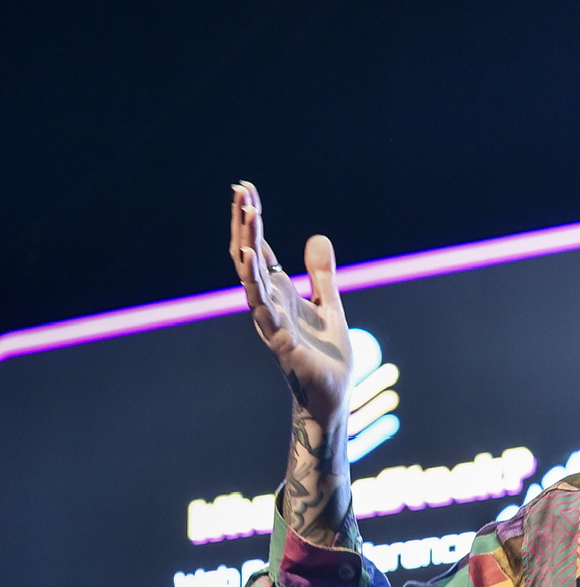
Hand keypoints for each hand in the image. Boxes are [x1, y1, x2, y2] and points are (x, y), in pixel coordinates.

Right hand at [230, 181, 351, 428]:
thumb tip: (318, 237)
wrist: (332, 398)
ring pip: (251, 280)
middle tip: (240, 189)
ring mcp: (271, 323)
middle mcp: (269, 306)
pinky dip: (257, 286)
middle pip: (249, 257)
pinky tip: (251, 261)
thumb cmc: (328, 358)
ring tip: (247, 216)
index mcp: (279, 294)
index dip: (253, 220)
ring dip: (248, 247)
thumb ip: (322, 274)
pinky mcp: (281, 343)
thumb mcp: (330, 305)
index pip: (260, 250)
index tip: (246, 188)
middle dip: (244, 223)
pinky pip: (265, 311)